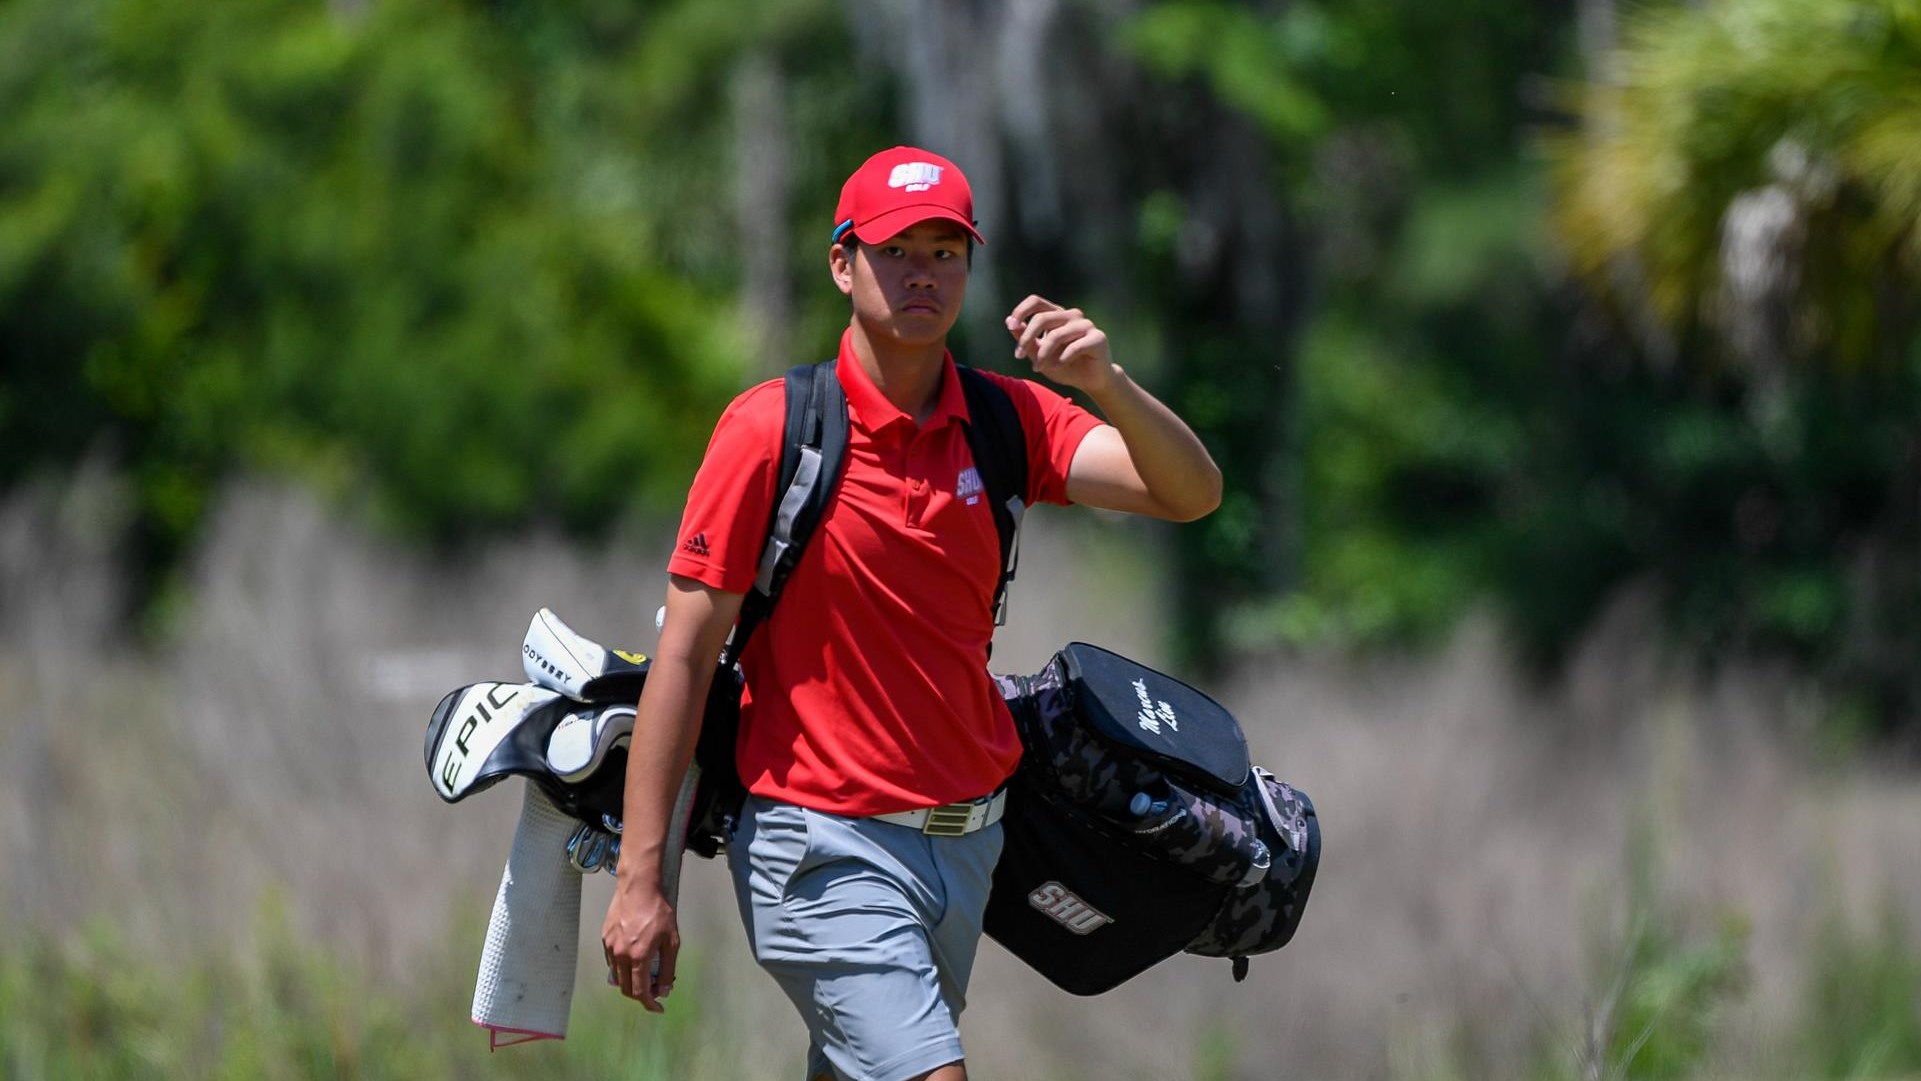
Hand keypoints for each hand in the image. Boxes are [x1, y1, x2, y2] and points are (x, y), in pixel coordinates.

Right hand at [601, 883, 679, 1012]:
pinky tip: (633, 958)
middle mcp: (620, 955)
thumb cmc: (659, 912)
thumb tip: (666, 989)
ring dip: (630, 981)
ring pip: (617, 976)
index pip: (640, 992)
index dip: (650, 1004)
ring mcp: (610, 947)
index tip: (658, 1008)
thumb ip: (668, 968)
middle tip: (655, 989)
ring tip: (645, 973)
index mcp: (638, 957)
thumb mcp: (672, 941)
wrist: (638, 888)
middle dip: (640, 994)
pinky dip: (622, 967)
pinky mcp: (605, 939)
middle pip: (626, 988)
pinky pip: (612, 962)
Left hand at [1006, 295, 1116, 393]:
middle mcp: (1072, 316)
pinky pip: (1074, 347)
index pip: (1036, 302)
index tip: (1010, 326)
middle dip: (1026, 338)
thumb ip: (1026, 339)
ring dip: (1043, 354)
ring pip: (1056, 335)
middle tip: (1019, 356)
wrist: (1091, 382)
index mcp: (1057, 315)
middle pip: (1042, 318)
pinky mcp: (1098, 338)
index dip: (1021, 311)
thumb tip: (1008, 321)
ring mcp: (1086, 325)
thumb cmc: (1065, 367)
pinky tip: (1058, 367)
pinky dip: (1061, 360)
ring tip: (1038, 368)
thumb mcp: (1039, 355)